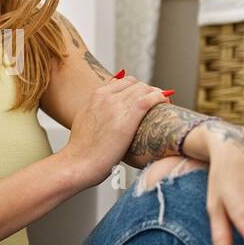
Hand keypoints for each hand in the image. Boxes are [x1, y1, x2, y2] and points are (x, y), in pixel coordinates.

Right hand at [62, 71, 170, 188]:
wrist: (79, 163)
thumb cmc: (82, 149)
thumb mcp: (85, 120)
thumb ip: (97, 110)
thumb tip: (108, 112)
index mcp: (96, 95)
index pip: (124, 81)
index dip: (137, 89)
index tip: (143, 98)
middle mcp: (107, 96)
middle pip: (136, 84)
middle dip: (148, 91)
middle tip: (156, 103)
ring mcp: (117, 105)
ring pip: (145, 89)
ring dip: (157, 94)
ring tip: (163, 104)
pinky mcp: (128, 118)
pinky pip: (150, 99)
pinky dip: (160, 98)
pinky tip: (165, 104)